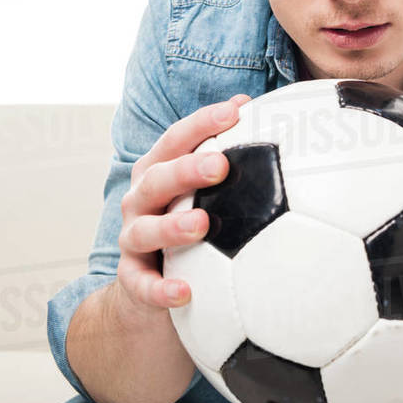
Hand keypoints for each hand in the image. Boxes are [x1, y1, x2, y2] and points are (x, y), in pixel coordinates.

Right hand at [114, 93, 251, 315]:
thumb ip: (226, 155)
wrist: (150, 285)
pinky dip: (160, 289)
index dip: (201, 123)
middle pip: (157, 179)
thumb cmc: (186, 223)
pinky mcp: (133, 279)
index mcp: (158, 171)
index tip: (235, 110)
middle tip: (219, 165)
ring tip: (200, 225)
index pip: (175, 140)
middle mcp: (140, 201)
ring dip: (170, 227)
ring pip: (144, 230)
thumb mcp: (202, 190)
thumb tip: (270, 114)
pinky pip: (143, 286)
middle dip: (186, 170)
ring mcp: (133, 239)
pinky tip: (184, 292)